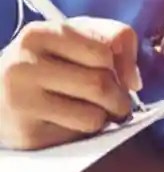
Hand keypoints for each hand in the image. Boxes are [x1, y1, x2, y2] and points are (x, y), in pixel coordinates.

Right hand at [0, 18, 141, 150]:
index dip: (121, 65)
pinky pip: (80, 136)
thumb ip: (114, 39)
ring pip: (94, 116)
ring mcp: (21, 103)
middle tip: (115, 100)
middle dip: (119, 96)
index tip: (117, 74)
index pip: (104, 50)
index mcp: (37, 35)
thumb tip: (134, 81)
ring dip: (106, 116)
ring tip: (94, 110)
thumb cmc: (45, 63)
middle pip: (100, 84)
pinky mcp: (28, 136)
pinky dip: (88, 131)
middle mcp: (23, 67)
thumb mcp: (73, 38)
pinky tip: (73, 122)